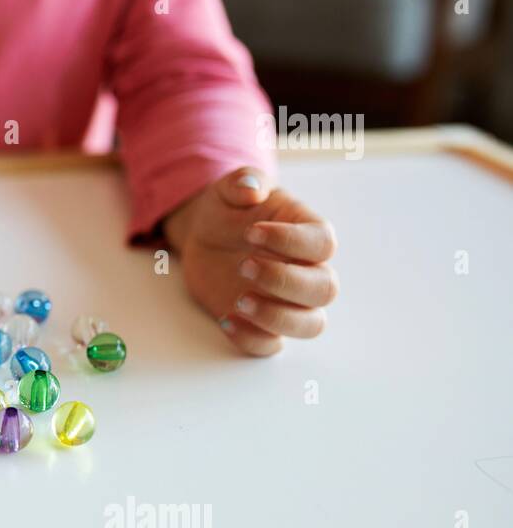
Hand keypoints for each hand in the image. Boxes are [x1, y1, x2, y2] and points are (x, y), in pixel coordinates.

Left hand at [163, 167, 337, 355]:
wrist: (203, 236)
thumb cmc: (229, 209)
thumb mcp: (230, 188)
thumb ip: (243, 182)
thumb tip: (252, 189)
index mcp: (308, 234)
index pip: (323, 243)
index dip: (292, 241)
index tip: (251, 233)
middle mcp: (307, 271)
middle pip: (324, 289)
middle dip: (285, 281)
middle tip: (243, 265)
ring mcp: (287, 302)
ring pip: (310, 325)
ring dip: (278, 318)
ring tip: (239, 301)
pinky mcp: (263, 324)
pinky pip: (271, 345)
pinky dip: (252, 339)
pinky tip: (225, 319)